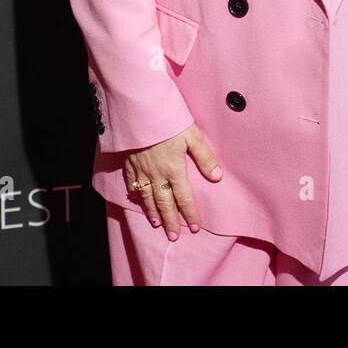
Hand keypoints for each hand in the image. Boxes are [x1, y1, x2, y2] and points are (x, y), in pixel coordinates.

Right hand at [123, 122, 222, 239]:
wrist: (140, 110)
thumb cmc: (169, 120)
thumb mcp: (192, 135)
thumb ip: (205, 157)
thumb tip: (217, 177)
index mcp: (174, 168)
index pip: (184, 198)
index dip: (190, 214)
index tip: (195, 227)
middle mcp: (156, 174)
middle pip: (164, 203)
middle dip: (170, 221)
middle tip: (174, 237)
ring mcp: (141, 169)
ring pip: (147, 197)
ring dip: (153, 212)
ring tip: (157, 224)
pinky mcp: (130, 162)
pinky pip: (132, 183)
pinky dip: (136, 195)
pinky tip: (138, 199)